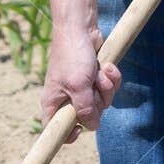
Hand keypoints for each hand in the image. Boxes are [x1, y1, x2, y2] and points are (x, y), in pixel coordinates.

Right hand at [41, 25, 120, 141]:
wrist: (80, 28)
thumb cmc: (72, 56)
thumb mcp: (79, 86)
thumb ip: (86, 109)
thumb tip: (93, 126)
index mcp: (53, 103)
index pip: (54, 129)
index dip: (66, 134)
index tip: (79, 130)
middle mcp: (66, 98)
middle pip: (86, 117)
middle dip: (96, 102)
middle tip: (93, 87)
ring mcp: (81, 89)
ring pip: (101, 102)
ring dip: (106, 87)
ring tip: (100, 72)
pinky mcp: (94, 79)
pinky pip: (108, 88)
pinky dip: (111, 78)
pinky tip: (107, 66)